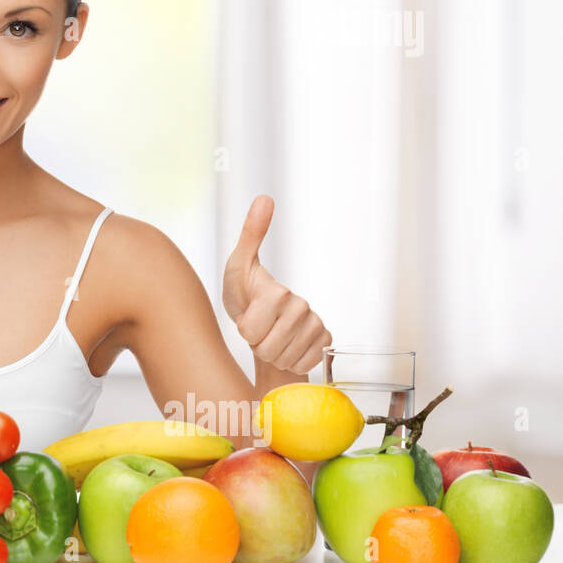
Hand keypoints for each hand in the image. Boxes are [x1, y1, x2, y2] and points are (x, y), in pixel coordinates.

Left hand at [222, 195, 330, 374]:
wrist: (263, 324)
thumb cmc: (245, 294)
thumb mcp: (237, 267)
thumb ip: (250, 235)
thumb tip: (265, 197)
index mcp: (280, 293)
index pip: (250, 333)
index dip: (243, 330)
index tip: (247, 316)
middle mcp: (303, 308)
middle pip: (267, 349)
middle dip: (257, 344)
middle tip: (259, 327)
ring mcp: (316, 326)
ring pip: (283, 360)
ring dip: (272, 354)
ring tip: (271, 335)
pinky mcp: (325, 342)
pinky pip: (301, 366)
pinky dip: (290, 362)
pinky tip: (287, 346)